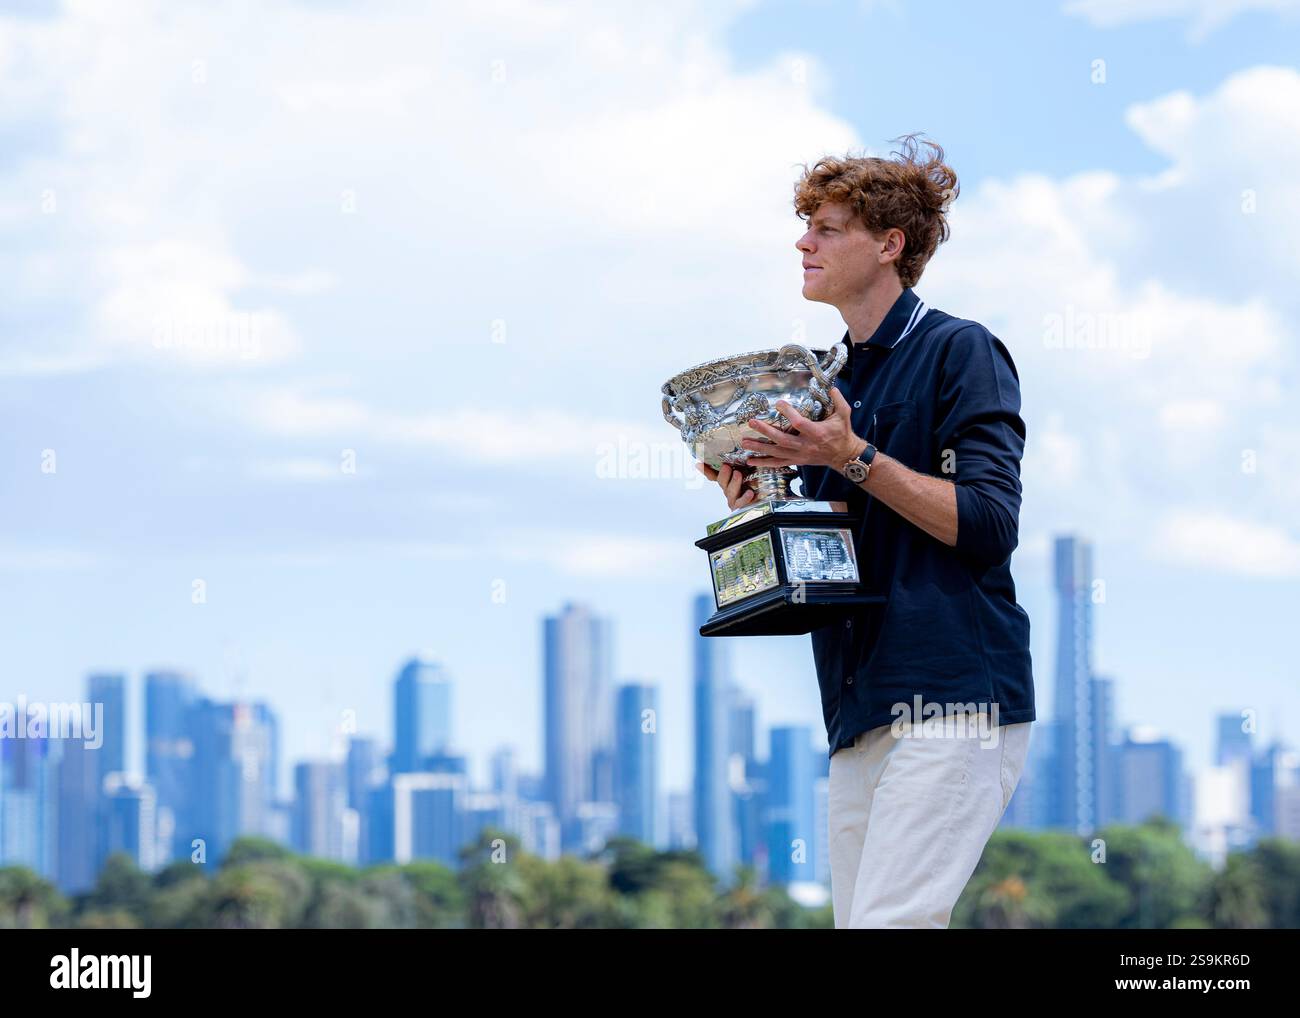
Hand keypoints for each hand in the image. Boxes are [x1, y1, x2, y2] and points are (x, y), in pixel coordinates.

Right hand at [697, 461, 757, 510]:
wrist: (756, 503)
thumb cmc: (751, 486)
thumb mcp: (746, 473)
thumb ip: (740, 465)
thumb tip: (734, 450)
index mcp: (726, 482)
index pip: (713, 475)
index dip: (706, 470)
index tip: (699, 463)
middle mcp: (727, 489)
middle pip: (721, 482)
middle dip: (724, 474)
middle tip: (727, 466)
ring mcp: (733, 499)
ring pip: (731, 491)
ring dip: (734, 482)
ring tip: (738, 474)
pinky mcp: (740, 507)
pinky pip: (741, 503)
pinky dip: (745, 498)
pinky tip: (750, 492)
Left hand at [740, 386, 864, 468]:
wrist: (843, 455)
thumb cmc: (842, 433)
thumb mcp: (844, 415)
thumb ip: (838, 400)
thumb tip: (831, 387)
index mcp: (816, 433)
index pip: (799, 423)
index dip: (788, 413)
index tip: (778, 403)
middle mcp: (806, 445)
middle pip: (782, 439)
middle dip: (765, 431)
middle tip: (752, 423)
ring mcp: (799, 455)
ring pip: (776, 453)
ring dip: (759, 447)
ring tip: (744, 442)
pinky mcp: (796, 461)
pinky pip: (777, 463)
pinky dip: (763, 463)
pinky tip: (750, 460)